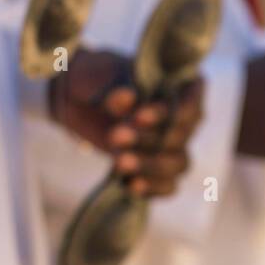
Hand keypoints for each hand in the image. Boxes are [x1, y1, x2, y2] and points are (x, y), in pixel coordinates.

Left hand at [49, 48, 203, 196]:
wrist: (75, 98)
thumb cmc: (95, 78)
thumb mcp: (98, 76)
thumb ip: (112, 87)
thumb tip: (125, 98)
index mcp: (179, 85)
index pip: (190, 103)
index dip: (168, 114)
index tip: (138, 117)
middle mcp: (182, 116)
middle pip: (182, 136)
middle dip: (149, 140)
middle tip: (115, 136)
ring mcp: (171, 144)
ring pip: (177, 163)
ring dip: (150, 165)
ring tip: (119, 162)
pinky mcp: (154, 166)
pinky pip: (167, 185)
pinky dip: (153, 188)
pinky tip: (131, 186)